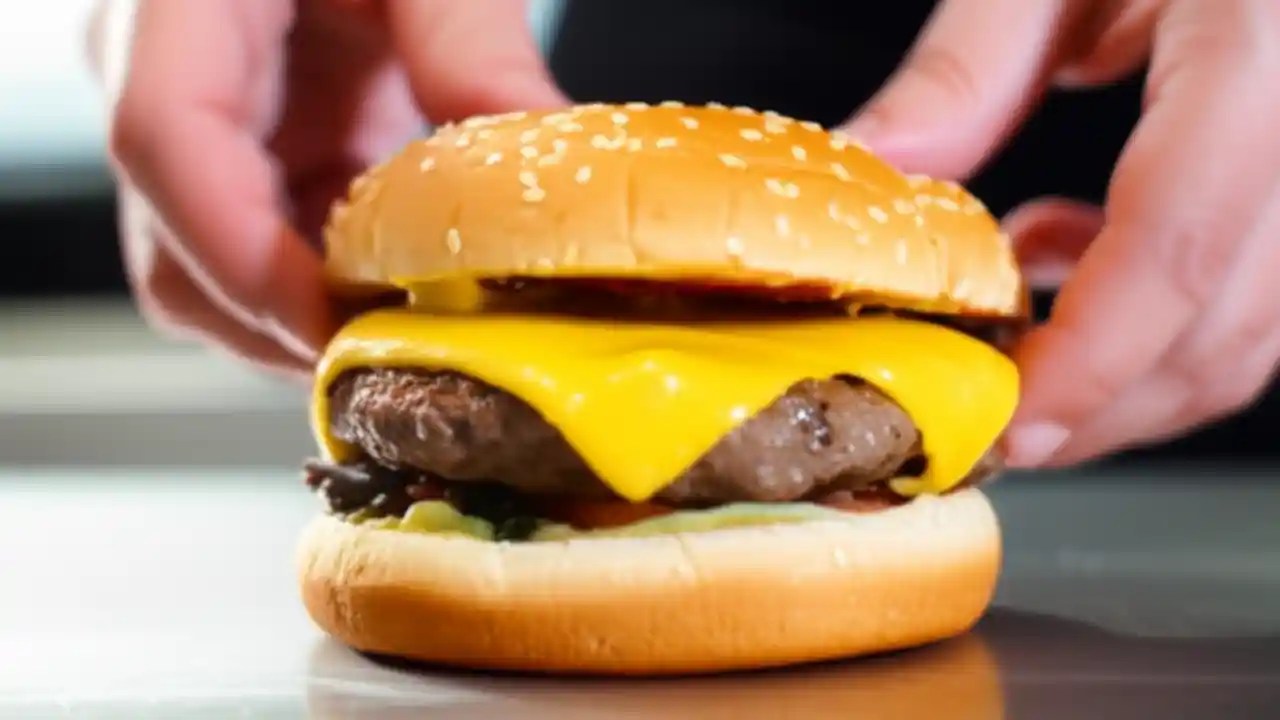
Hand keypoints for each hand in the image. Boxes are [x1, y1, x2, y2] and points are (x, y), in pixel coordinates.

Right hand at [91, 0, 565, 377]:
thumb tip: (538, 151)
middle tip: (402, 359)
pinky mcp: (258, 160)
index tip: (336, 327)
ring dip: (307, 323)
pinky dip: (331, 295)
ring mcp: (208, 130)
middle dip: (282, 322)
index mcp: (179, 0)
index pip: (165, 141)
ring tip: (414, 337)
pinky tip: (404, 295)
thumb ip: (470, 38)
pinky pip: (269, 256)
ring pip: (210, 277)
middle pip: (174, 248)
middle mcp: (159, 74)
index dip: (244, 257)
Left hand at [841, 0, 1279, 466]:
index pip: (1178, 238)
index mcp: (1257, 35)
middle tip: (990, 427)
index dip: (1091, 356)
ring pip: (1251, 330)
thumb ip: (967, 68)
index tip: (1006, 421)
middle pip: (1223, 319)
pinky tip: (1055, 255)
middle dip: (1100, 403)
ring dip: (1121, 375)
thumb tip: (871, 171)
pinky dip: (1151, 314)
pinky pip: (1253, 288)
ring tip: (1011, 346)